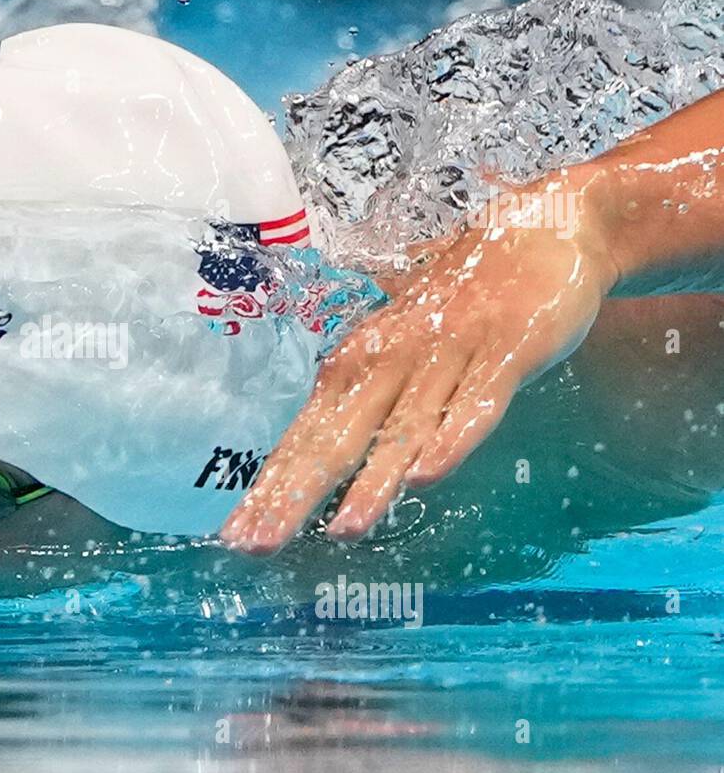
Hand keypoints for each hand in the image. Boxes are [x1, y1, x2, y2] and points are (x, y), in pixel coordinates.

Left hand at [222, 167, 619, 552]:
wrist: (538, 226)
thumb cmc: (459, 297)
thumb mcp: (398, 344)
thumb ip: (365, 393)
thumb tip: (318, 444)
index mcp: (358, 363)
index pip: (305, 435)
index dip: (271, 486)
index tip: (234, 536)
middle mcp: (389, 361)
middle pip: (335, 438)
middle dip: (294, 495)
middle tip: (255, 545)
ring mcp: (446, 355)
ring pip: (402, 428)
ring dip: (373, 482)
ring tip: (343, 531)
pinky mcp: (503, 352)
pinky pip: (476, 403)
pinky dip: (452, 438)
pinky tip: (429, 477)